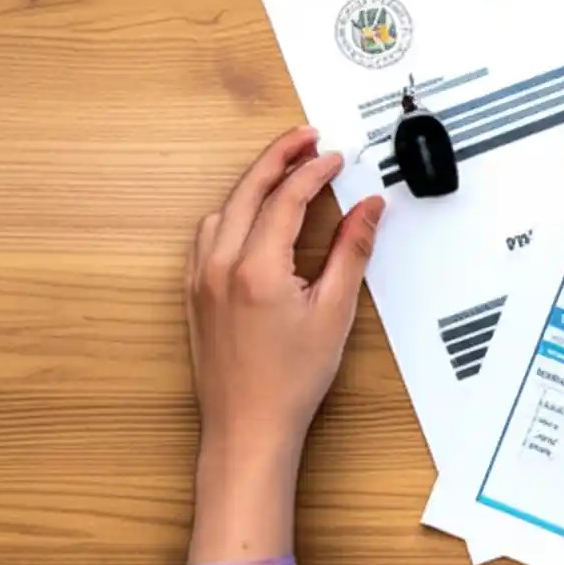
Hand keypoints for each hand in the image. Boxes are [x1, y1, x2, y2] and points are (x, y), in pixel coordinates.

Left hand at [182, 125, 384, 563]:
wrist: (249, 427)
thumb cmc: (290, 381)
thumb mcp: (334, 311)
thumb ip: (351, 251)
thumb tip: (369, 209)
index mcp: (256, 269)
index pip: (286, 198)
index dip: (314, 171)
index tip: (335, 158)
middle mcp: (220, 266)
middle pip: (248, 189)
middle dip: (278, 157)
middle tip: (306, 138)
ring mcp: (201, 279)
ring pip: (223, 208)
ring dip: (253, 182)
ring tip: (283, 169)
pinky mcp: (194, 292)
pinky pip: (208, 234)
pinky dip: (232, 210)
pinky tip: (249, 212)